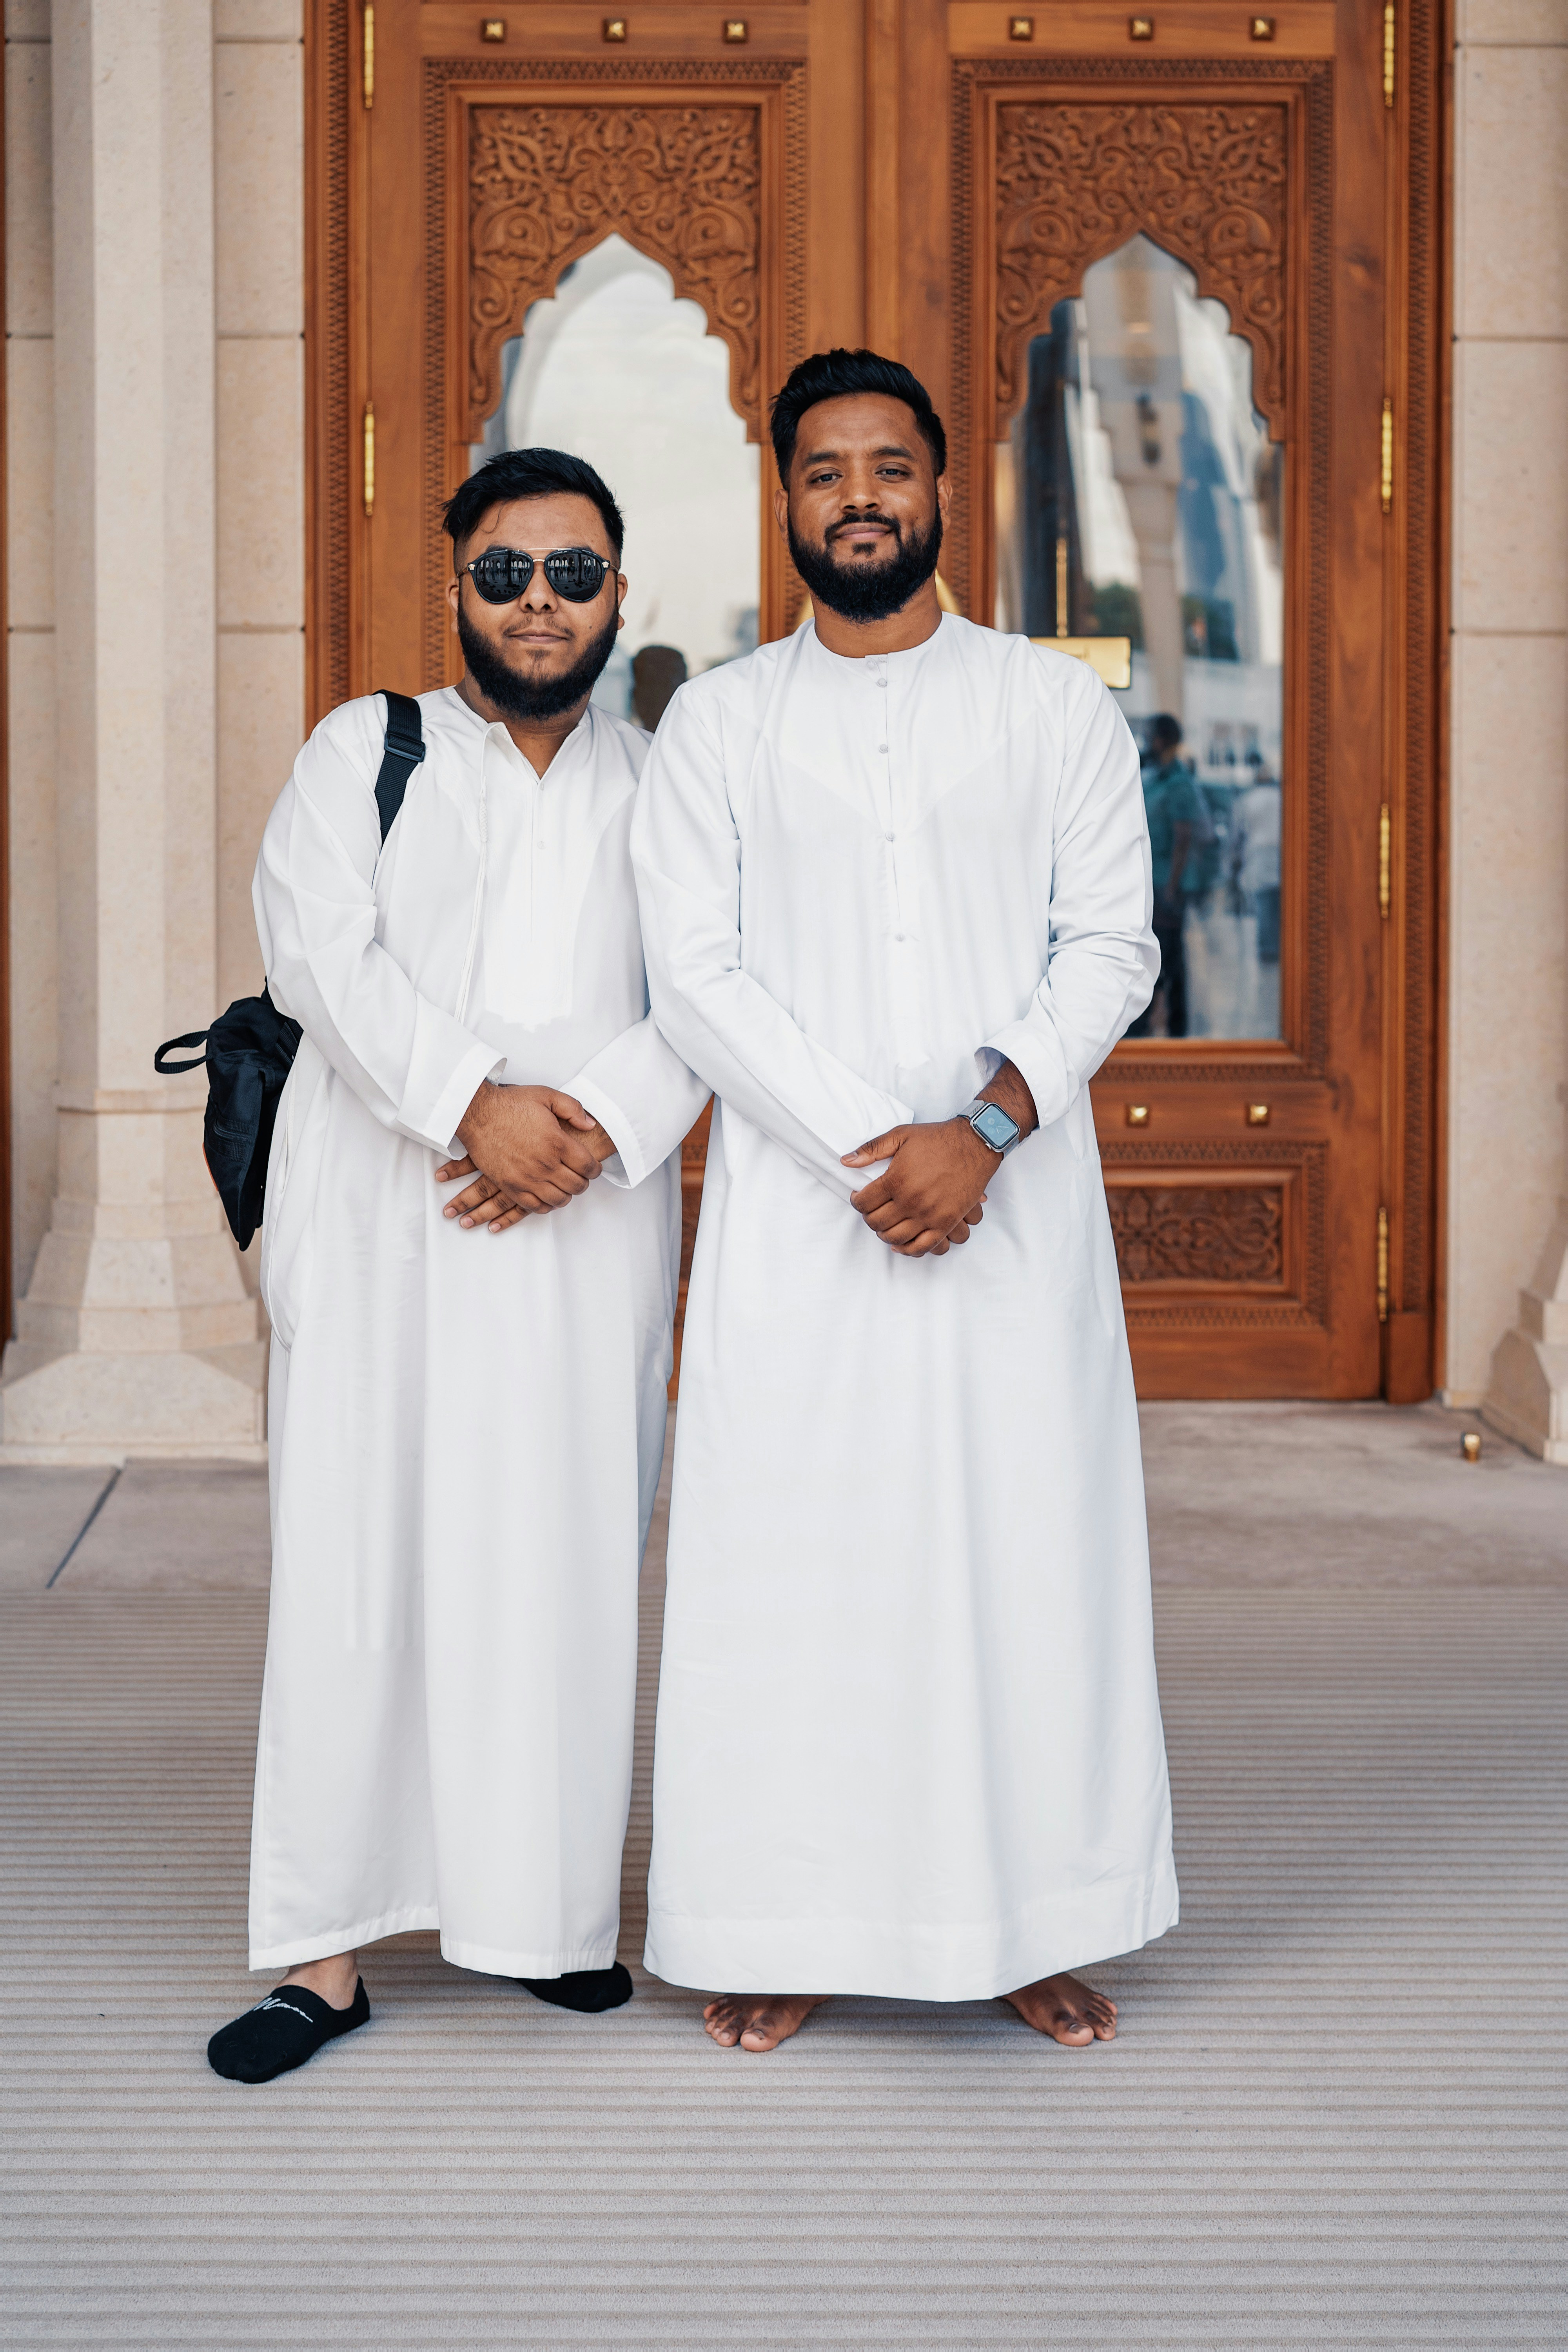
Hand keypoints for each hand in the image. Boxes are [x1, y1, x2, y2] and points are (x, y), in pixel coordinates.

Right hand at [437, 1115, 617, 1233]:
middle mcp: (544, 1164)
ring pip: (558, 1200)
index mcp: (557, 1142)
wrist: (477, 1114)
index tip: (593, 1169)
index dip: (595, 1170)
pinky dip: (545, 1206)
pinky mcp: (510, 1186)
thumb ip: (573, 1109)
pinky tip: (547, 1198)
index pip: (588, 1166)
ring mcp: (527, 1178)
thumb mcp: (547, 1095)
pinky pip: (534, 1206)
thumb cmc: (510, 1104)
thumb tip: (591, 1125)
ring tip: (565, 1188)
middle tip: (581, 1178)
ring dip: (566, 1196)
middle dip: (583, 1183)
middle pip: (576, 1186)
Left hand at [842, 1120, 996, 1257]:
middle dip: (868, 1217)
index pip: (864, 1202)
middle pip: (876, 1222)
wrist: (974, 1144)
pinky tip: (899, 1243)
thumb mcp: (901, 1135)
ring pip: (895, 1237)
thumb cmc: (937, 1139)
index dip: (856, 1201)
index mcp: (896, 1180)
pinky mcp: (945, 1223)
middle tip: (871, 1210)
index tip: (859, 1197)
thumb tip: (846, 1161)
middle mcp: (910, 1201)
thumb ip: (872, 1149)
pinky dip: (907, 1249)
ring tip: (885, 1223)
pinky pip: (922, 1247)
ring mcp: (928, 1215)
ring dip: (884, 1233)